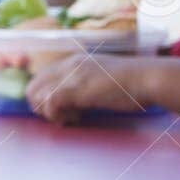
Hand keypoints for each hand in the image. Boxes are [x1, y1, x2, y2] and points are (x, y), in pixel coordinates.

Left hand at [25, 52, 150, 123]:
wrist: (147, 78)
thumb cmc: (131, 83)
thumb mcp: (100, 77)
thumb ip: (84, 84)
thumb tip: (72, 101)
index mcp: (73, 61)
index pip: (41, 78)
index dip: (47, 97)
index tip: (64, 108)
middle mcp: (67, 65)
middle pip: (33, 87)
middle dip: (42, 106)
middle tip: (63, 116)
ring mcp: (70, 76)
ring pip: (36, 96)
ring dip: (49, 112)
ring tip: (70, 118)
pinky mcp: (75, 89)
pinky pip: (50, 104)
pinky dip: (57, 116)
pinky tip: (76, 118)